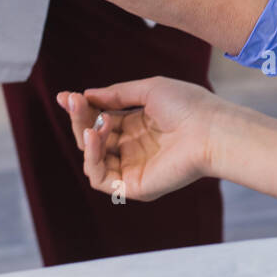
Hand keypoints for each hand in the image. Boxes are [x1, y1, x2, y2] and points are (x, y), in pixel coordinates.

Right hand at [55, 78, 217, 200]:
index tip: (65, 96)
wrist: (211, 129)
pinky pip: (100, 177)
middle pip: (93, 137)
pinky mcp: (134, 186)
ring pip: (92, 157)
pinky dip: (91, 156)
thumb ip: (117, 94)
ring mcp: (132, 168)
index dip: (82, 109)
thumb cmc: (189, 106)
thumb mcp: (149, 90)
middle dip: (80, 118)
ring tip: (94, 121)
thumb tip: (86, 94)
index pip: (101, 120)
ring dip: (85, 136)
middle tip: (72, 100)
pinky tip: (96, 134)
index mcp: (138, 126)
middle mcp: (133, 148)